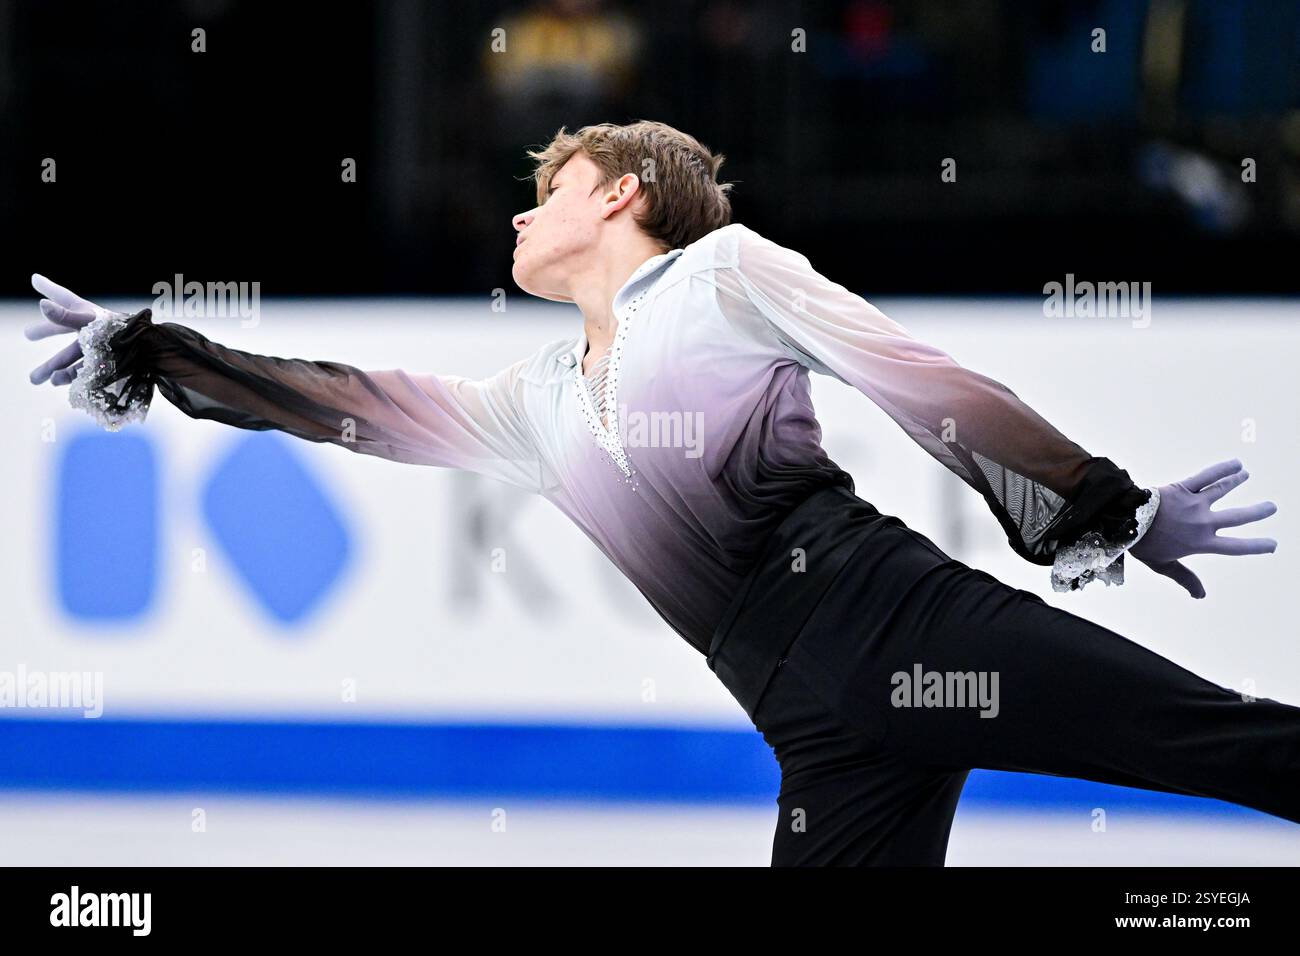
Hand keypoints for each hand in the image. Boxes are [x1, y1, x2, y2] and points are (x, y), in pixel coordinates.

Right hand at [26, 274, 123, 385]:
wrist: (147, 355)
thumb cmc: (118, 333)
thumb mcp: (90, 322)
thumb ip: (66, 316)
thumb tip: (42, 304)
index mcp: (87, 314)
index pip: (63, 297)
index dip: (48, 287)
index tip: (35, 278)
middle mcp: (89, 330)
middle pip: (60, 329)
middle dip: (43, 331)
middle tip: (28, 334)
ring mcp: (96, 348)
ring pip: (68, 356)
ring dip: (51, 367)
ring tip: (34, 379)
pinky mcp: (102, 365)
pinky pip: (82, 371)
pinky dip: (67, 376)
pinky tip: (55, 381)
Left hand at [1130, 458, 1277, 598]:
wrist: (1124, 522)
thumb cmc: (1143, 545)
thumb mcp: (1164, 565)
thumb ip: (1184, 578)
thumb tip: (1200, 596)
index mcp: (1201, 543)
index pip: (1235, 546)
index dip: (1256, 546)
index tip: (1273, 545)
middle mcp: (1203, 523)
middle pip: (1238, 517)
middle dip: (1257, 512)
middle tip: (1272, 507)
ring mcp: (1195, 504)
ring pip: (1223, 490)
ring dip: (1236, 482)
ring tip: (1245, 475)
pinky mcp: (1183, 488)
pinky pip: (1206, 476)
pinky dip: (1222, 469)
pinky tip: (1235, 464)